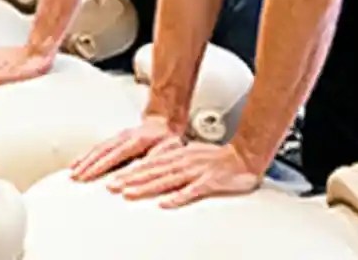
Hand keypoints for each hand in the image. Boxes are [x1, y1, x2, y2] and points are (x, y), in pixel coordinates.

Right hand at [70, 116, 183, 181]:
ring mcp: (118, 136)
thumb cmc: (168, 140)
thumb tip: (145, 171)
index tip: (89, 177)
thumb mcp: (169, 149)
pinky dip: (85, 156)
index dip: (102, 166)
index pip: (116, 155)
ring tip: (72, 173)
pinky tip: (77, 164)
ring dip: (83, 160)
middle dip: (87, 165)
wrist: (164, 123)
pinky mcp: (114, 139)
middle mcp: (125, 137)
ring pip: (97, 148)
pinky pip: (97, 147)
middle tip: (75, 178)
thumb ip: (157, 159)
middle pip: (102, 151)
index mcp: (138, 140)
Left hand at [101, 141, 261, 208]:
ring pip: (167, 179)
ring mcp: (196, 170)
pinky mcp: (209, 181)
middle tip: (112, 187)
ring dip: (146, 186)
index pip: (149, 164)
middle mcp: (183, 160)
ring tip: (129, 193)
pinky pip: (191, 190)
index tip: (113, 179)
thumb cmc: (218, 158)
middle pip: (153, 171)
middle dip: (130, 179)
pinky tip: (165, 203)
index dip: (129, 172)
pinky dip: (177, 197)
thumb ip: (171, 160)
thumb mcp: (189, 154)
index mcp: (178, 154)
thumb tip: (152, 165)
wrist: (246, 156)